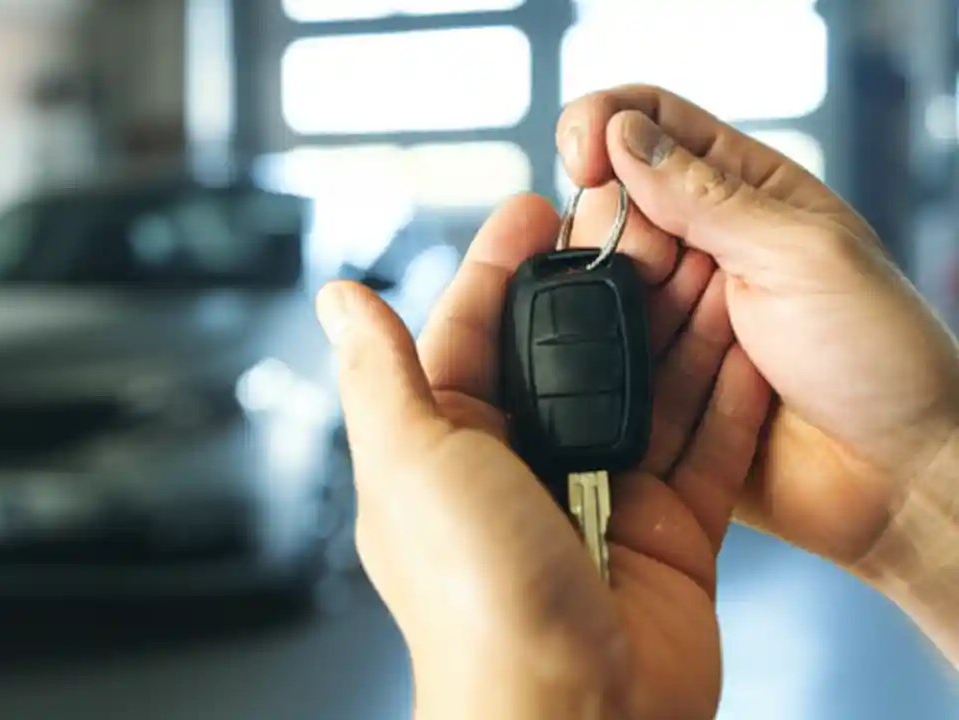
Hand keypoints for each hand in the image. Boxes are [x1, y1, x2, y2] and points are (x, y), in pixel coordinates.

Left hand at [317, 195, 770, 718]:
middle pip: (564, 353)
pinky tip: (741, 346)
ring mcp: (597, 495)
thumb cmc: (475, 602)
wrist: (575, 712)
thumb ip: (382, 374)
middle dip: (598, 290)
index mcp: (445, 446)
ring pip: (640, 389)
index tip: (535, 207)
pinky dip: (725, 399)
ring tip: (697, 263)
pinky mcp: (667, 529)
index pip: (470, 329)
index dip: (498, 264)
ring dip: (671, 330)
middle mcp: (520, 467)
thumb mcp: (412, 462)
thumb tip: (339, 300)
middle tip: (634, 226)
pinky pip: (703, 447)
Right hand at [557, 85, 958, 659]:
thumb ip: (707, 196)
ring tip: (691, 334)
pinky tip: (647, 375)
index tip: (581, 158)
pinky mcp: (646, 378)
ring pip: (586, 279)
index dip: (602, 124)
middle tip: (665, 268)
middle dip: (615, 228)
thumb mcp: (803, 256)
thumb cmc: (881, 358)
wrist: (896, 478)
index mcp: (744, 192)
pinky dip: (602, 357)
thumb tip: (621, 132)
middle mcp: (697, 247)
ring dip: (618, 300)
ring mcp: (667, 315)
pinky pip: (590, 353)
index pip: (649, 123)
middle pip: (603, 203)